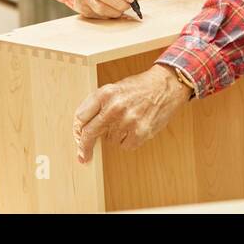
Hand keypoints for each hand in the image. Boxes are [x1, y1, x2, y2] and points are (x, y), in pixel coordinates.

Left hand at [73, 64, 191, 162]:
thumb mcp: (115, 88)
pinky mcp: (140, 132)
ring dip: (115, 135)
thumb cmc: (139, 87)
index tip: (78, 138)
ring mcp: (127, 121)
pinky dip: (128, 140)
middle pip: (90, 133)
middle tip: (83, 156)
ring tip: (127, 121)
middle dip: (85, 147)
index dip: (78, 130)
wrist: (165, 86)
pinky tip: (135, 127)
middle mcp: (114, 107)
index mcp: (105, 93)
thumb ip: (99, 105)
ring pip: (109, 140)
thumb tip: (83, 127)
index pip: (81, 116)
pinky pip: (125, 146)